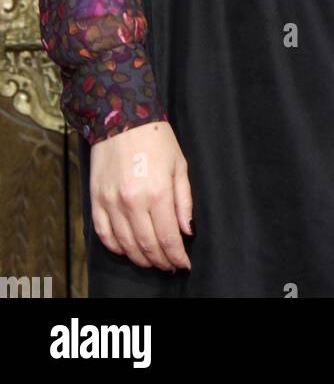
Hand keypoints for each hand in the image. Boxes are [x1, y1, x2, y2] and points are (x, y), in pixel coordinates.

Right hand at [89, 121, 192, 271]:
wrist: (121, 117)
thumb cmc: (156, 139)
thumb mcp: (179, 165)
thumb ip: (184, 201)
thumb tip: (186, 231)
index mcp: (157, 193)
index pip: (168, 238)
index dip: (176, 256)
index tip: (183, 264)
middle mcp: (132, 202)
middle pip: (147, 246)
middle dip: (161, 261)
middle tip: (169, 266)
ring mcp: (111, 203)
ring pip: (125, 245)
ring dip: (140, 258)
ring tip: (151, 261)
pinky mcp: (96, 200)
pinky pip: (104, 234)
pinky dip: (116, 247)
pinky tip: (127, 249)